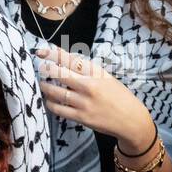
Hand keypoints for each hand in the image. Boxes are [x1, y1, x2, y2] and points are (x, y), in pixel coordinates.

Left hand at [36, 43, 156, 152]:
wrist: (132, 120)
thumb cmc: (119, 96)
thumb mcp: (106, 77)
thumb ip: (87, 70)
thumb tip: (65, 59)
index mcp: (96, 73)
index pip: (70, 59)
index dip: (52, 54)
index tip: (40, 51)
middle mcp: (89, 86)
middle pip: (58, 73)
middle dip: (45, 69)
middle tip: (40, 68)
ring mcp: (84, 102)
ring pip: (55, 92)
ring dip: (45, 87)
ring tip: (43, 84)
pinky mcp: (81, 117)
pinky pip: (58, 109)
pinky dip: (50, 103)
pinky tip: (49, 100)